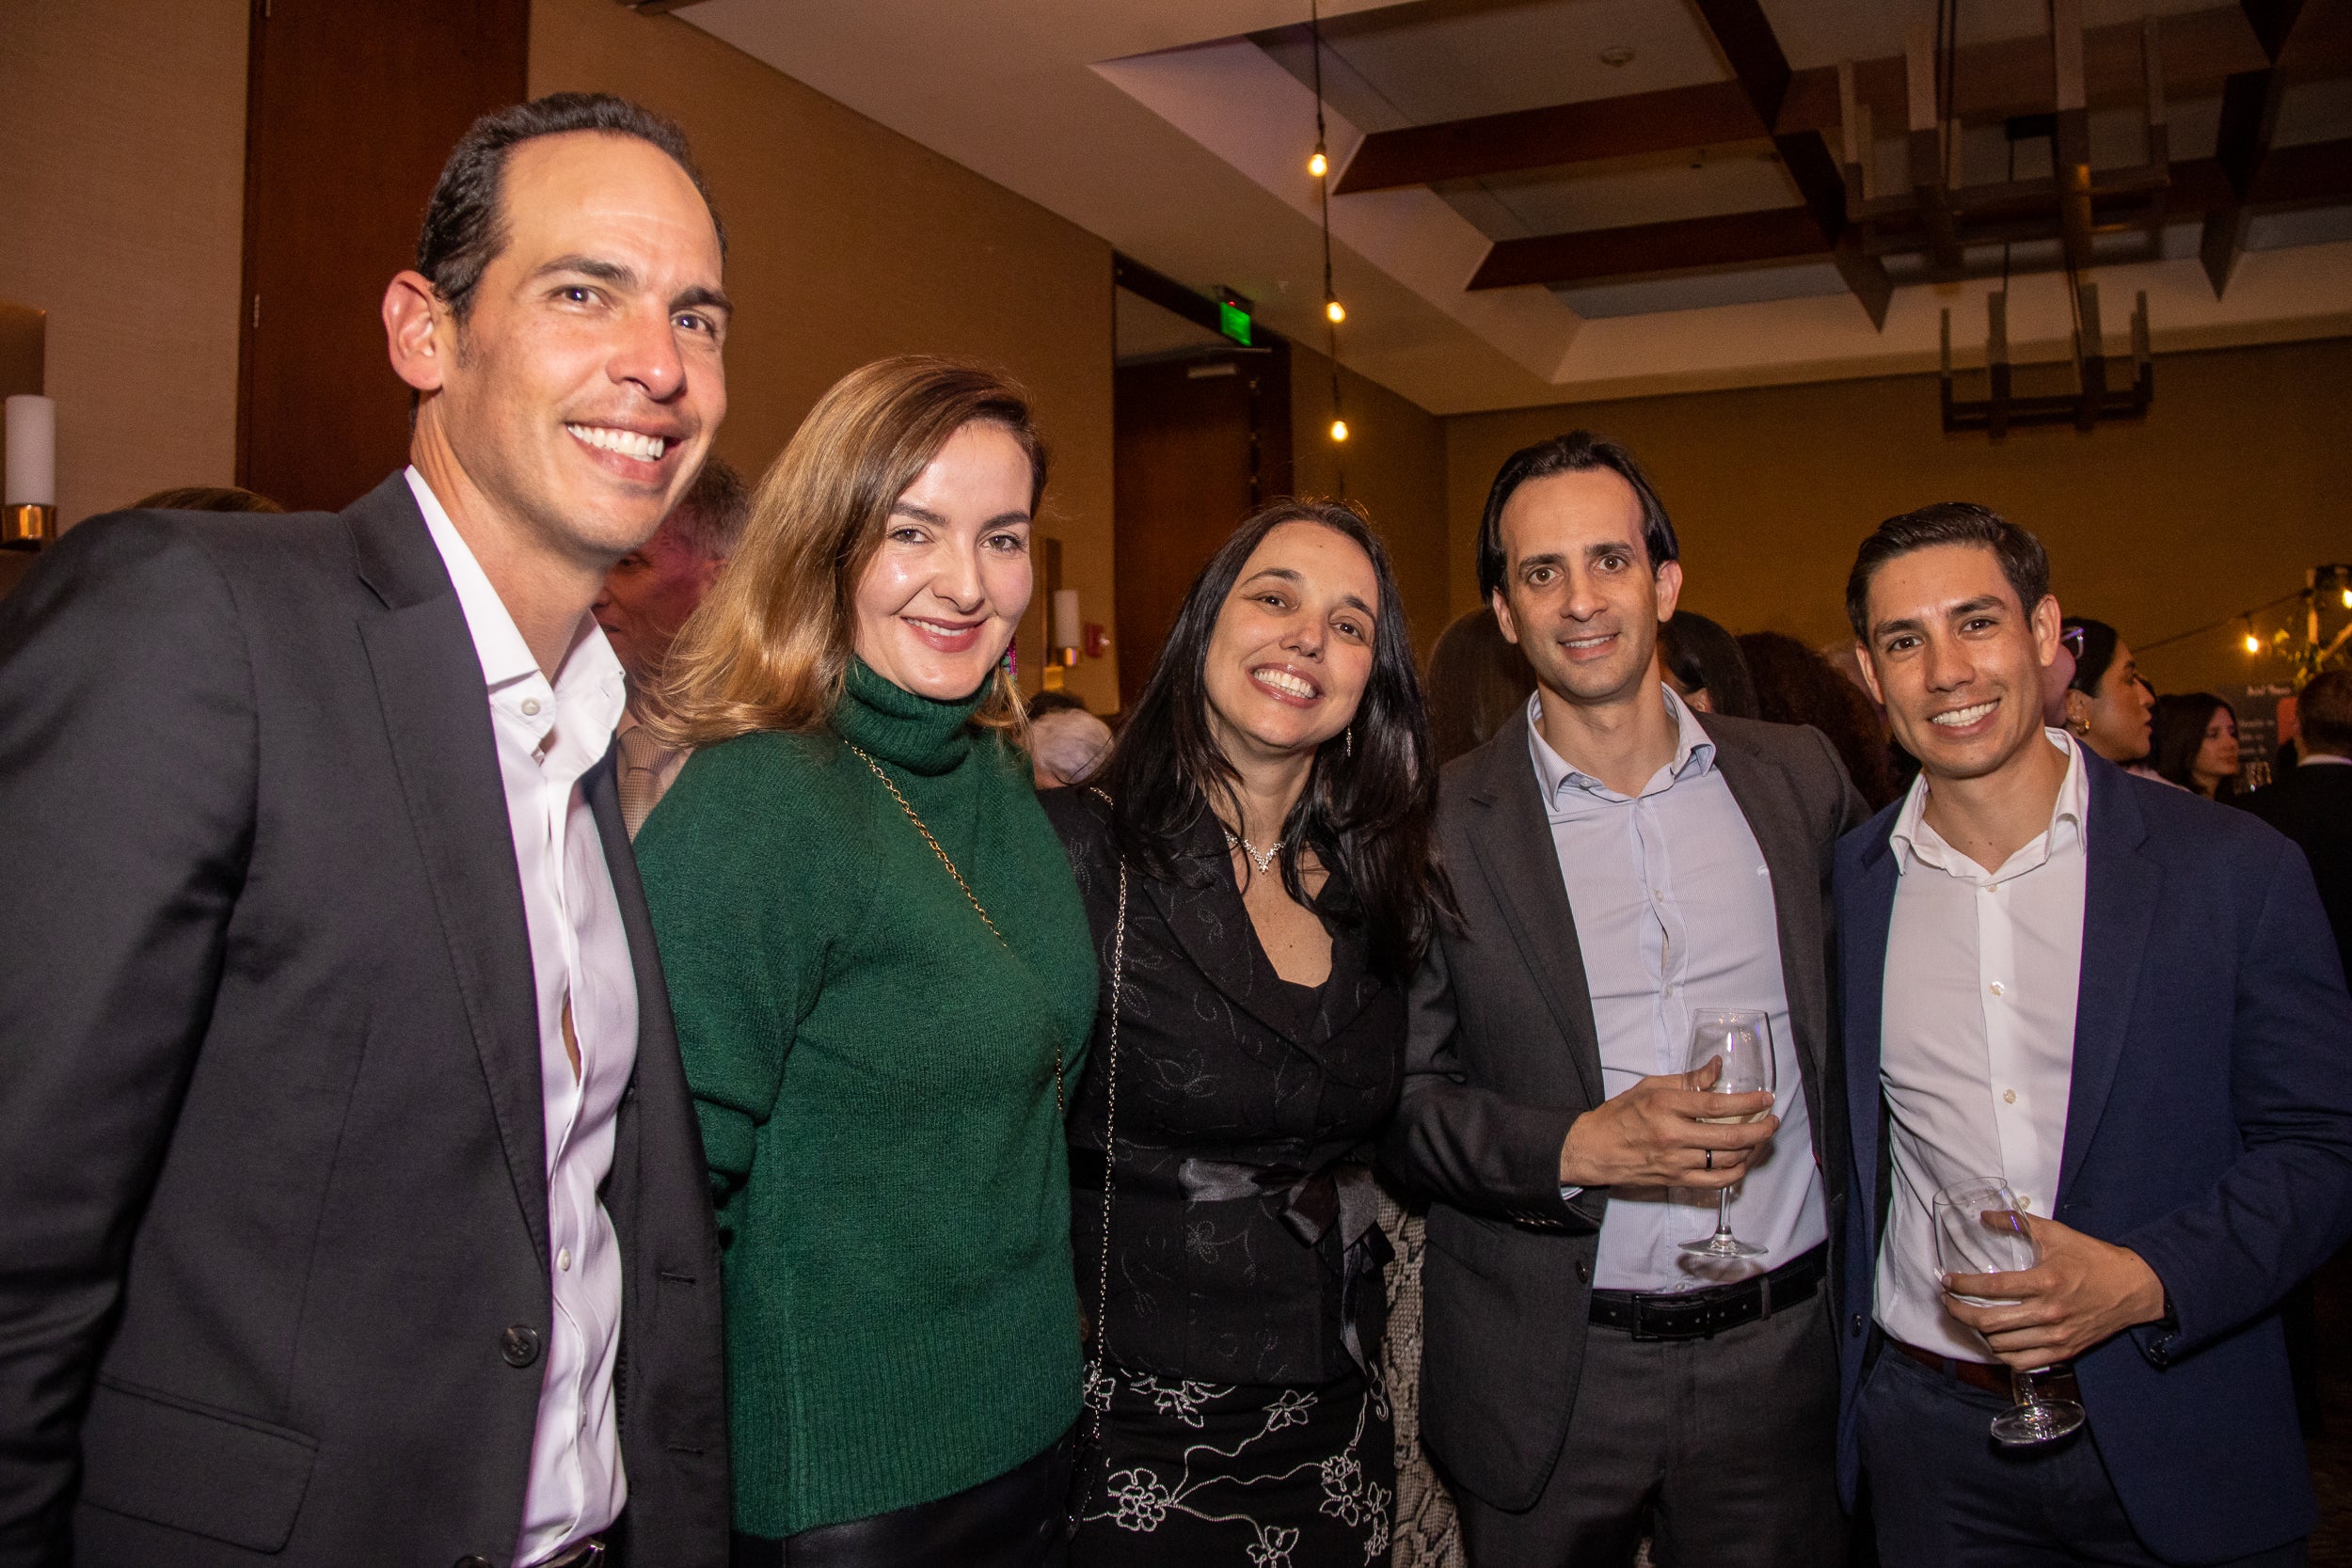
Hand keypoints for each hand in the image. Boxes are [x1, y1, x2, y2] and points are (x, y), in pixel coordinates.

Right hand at [1558, 1057, 1778, 1190]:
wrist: (1594, 1149)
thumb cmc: (1620, 1115)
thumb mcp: (1649, 1086)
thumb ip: (1687, 1080)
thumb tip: (1716, 1069)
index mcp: (1665, 1106)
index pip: (1715, 1105)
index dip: (1747, 1102)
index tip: (1766, 1098)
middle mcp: (1672, 1136)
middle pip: (1729, 1136)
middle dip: (1760, 1129)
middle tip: (1772, 1120)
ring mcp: (1676, 1162)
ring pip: (1728, 1160)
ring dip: (1752, 1149)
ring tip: (1761, 1138)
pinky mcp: (1677, 1180)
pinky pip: (1717, 1182)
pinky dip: (1737, 1173)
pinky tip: (1743, 1161)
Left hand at [1942, 1213, 2167, 1367]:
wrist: (2134, 1288)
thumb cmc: (2093, 1258)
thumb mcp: (2057, 1233)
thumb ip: (2018, 1223)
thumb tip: (1984, 1217)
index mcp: (2046, 1281)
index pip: (1991, 1287)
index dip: (1962, 1285)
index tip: (1946, 1281)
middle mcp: (2049, 1312)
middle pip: (1989, 1322)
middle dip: (1959, 1312)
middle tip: (1948, 1301)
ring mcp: (2057, 1336)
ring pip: (2002, 1345)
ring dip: (1978, 1333)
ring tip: (1970, 1317)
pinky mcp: (2065, 1352)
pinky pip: (2022, 1362)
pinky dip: (2002, 1354)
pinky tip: (1995, 1340)